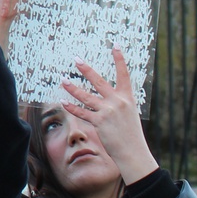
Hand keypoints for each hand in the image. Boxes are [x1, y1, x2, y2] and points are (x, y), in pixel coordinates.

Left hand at [60, 49, 158, 185]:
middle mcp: (117, 102)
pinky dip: (72, 107)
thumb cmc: (131, 135)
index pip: (124, 74)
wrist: (134, 152)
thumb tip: (108, 98)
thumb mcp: (129, 115)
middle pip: (99, 81)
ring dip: (72, 88)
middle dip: (86, 69)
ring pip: (86, 96)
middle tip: (76, 59)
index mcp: (127, 98)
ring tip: (62, 80)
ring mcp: (108, 112)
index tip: (114, 45)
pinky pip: (82, 112)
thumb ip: (119, 104)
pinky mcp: (99, 122)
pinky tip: (63, 102)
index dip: (119, 59)